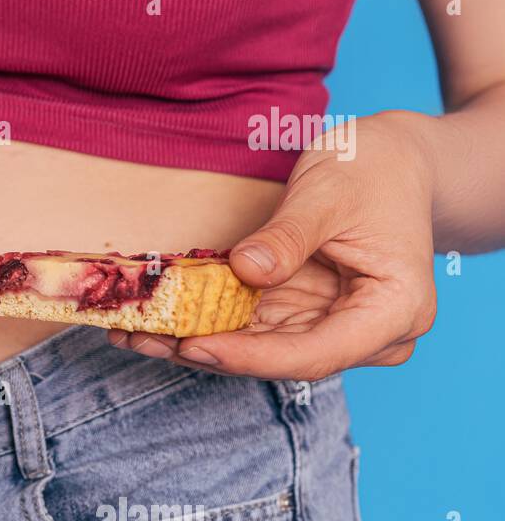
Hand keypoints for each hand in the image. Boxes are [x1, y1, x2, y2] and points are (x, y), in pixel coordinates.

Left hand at [108, 112, 438, 380]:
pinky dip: (199, 322)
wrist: (394, 161)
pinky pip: (246, 326)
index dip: (249, 357)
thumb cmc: (373, 169)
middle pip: (276, 359)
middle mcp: (363, 335)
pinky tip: (149, 318)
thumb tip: (247, 271)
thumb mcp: (329, 194)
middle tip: (136, 339)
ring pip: (253, 348)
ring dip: (189, 341)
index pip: (314, 354)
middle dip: (203, 351)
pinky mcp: (299, 314)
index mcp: (393, 313)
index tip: (192, 345)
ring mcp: (328, 326)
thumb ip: (290, 236)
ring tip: (126, 331)